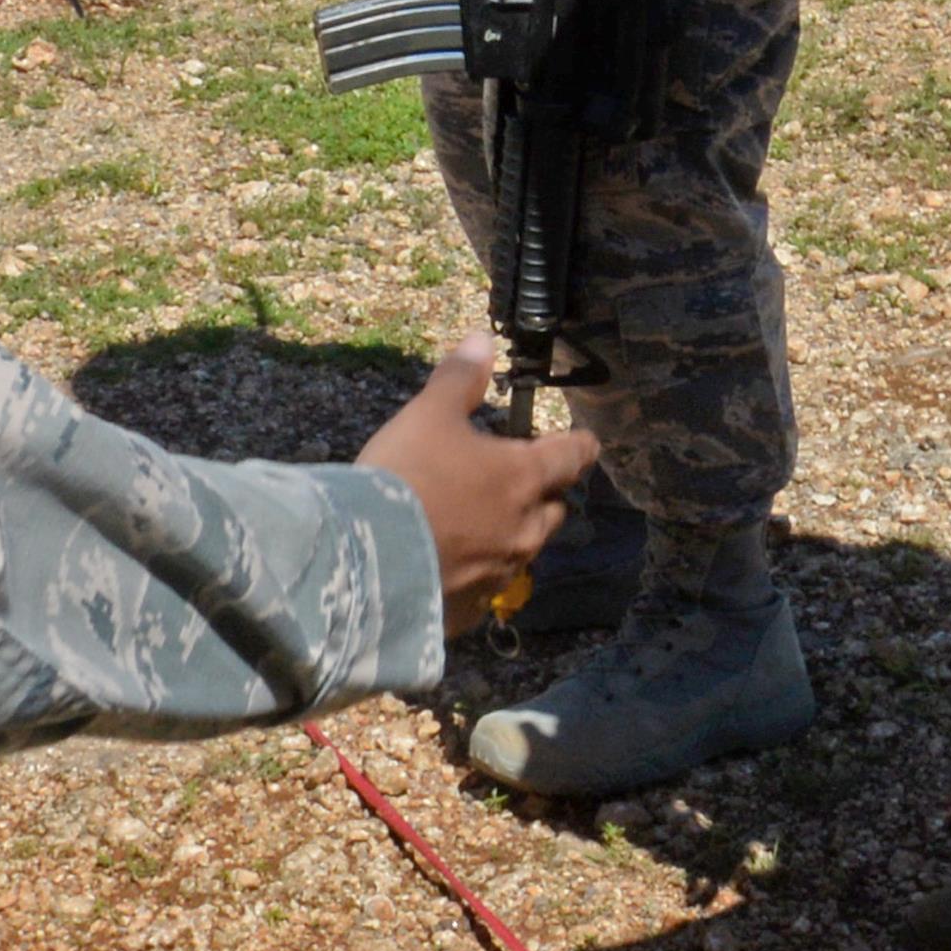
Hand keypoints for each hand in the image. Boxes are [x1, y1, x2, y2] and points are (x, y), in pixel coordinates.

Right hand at [354, 339, 600, 627]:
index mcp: (523, 478)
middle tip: (520, 483)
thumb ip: (459, 379)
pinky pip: (486, 588)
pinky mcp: (471, 610)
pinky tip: (451, 567)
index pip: (573, 457)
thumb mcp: (428, 415)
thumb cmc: (405, 476)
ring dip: (512, 535)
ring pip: (522, 551)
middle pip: (553, 509)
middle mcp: (524, 529)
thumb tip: (483, 340)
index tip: (585, 442)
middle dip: (543, 495)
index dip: (579, 446)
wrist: (365, 561)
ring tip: (482, 525)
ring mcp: (500, 574)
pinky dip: (477, 574)